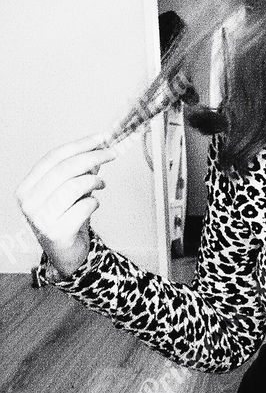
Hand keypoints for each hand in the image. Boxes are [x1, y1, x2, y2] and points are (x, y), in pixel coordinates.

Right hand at [15, 132, 116, 277]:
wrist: (65, 254)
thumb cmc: (66, 220)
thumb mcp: (69, 191)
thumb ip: (79, 171)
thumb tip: (98, 147)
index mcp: (27, 187)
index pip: (53, 157)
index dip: (79, 144)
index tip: (101, 138)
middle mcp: (29, 202)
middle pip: (65, 169)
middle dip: (93, 157)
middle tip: (111, 153)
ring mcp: (40, 218)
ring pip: (74, 186)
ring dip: (95, 181)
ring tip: (101, 184)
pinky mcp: (56, 232)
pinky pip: (84, 207)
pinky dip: (94, 203)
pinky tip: (93, 205)